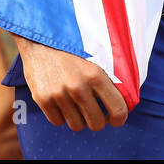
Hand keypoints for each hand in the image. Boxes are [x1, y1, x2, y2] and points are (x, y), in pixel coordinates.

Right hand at [14, 35, 128, 131]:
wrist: (40, 38)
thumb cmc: (72, 48)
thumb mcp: (95, 58)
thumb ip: (109, 79)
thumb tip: (123, 104)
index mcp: (95, 74)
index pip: (117, 110)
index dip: (119, 118)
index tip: (115, 118)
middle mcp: (78, 86)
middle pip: (97, 124)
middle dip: (98, 120)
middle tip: (95, 111)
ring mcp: (59, 94)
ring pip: (77, 126)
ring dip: (79, 118)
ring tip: (77, 104)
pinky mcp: (42, 99)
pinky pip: (58, 122)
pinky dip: (61, 115)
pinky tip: (62, 101)